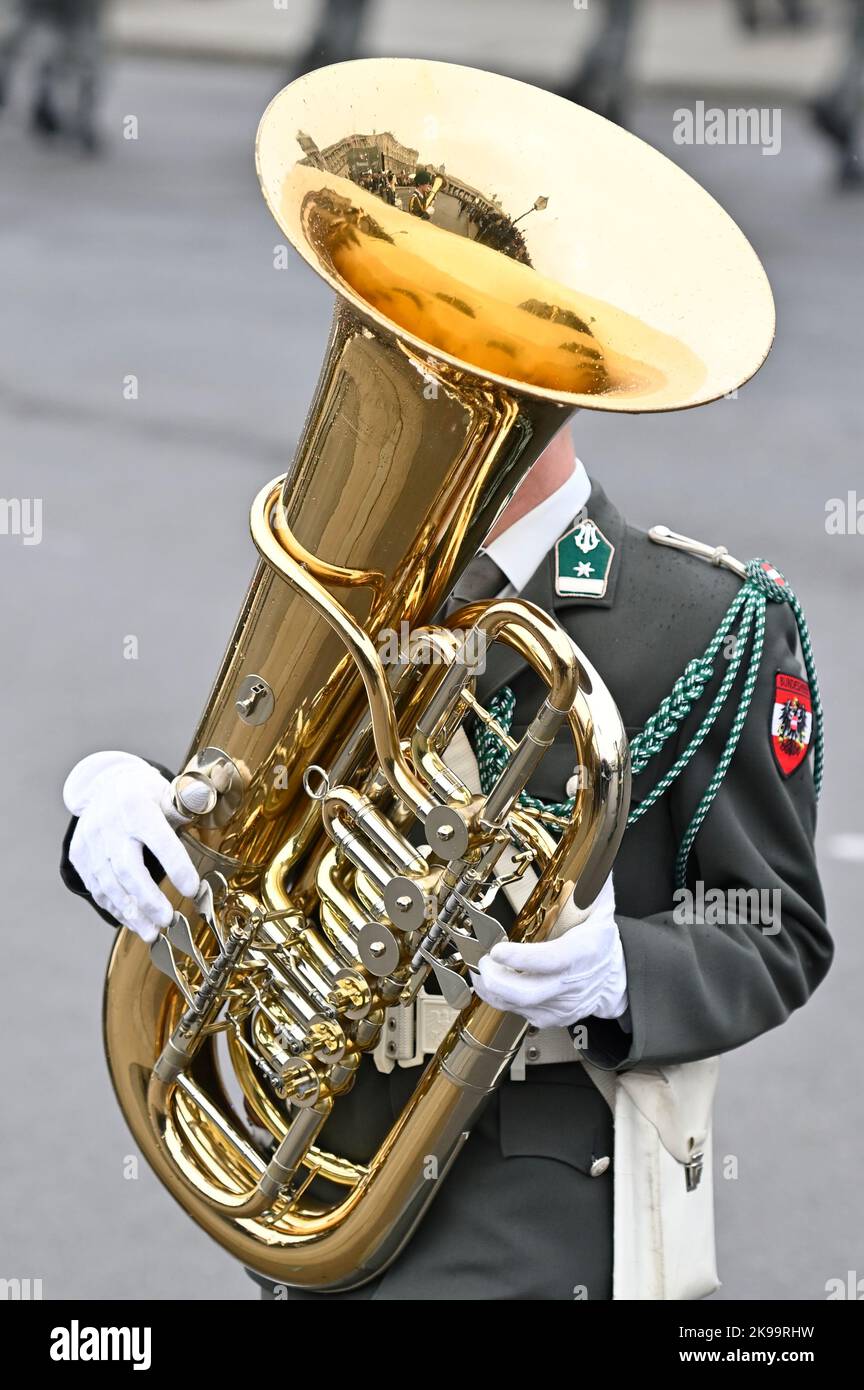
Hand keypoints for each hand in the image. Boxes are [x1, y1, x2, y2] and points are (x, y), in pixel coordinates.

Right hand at [63, 752, 198, 941]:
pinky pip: (97, 888)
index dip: (176, 866)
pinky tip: (133, 921)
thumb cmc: (143, 793)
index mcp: (137, 807)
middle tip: (168, 920)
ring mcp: (91, 843)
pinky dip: (116, 908)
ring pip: (109, 885)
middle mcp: (110, 826)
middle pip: (128, 869)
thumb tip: (206, 800)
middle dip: (149, 899)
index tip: (193, 889)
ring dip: (132, 913)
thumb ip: (185, 803)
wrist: (100, 786)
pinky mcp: (80, 857)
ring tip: (152, 932)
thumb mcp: (166, 791)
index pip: (159, 840)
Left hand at [473, 873, 627, 1028]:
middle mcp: (572, 982)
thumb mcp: (601, 906)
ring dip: (493, 990)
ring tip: (480, 973)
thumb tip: (590, 850)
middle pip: (528, 993)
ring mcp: (561, 1003)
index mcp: (584, 951)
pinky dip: (503, 1001)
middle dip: (496, 980)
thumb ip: (591, 881)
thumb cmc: (601, 940)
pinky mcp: (552, 1016)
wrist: (615, 977)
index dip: (521, 958)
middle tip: (481, 963)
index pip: (551, 960)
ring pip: (520, 1006)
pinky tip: (495, 985)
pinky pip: (521, 1014)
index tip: (498, 949)